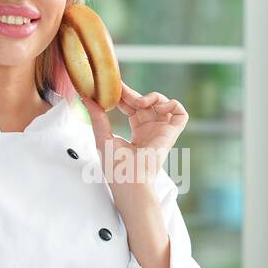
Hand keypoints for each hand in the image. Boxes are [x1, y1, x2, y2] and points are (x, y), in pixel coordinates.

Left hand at [80, 82, 187, 207]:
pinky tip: (157, 108)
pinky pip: (181, 114)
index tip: (114, 88)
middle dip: (133, 94)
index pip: (133, 108)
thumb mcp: (103, 137)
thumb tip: (87, 99)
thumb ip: (97, 117)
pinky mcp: (172, 134)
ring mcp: (162, 132)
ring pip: (165, 104)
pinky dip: (172, 104)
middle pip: (146, 104)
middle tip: (120, 89)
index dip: (125, 96)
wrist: (129, 179)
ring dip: (153, 97)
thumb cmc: (116, 167)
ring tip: (139, 102)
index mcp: (137, 134)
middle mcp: (151, 132)